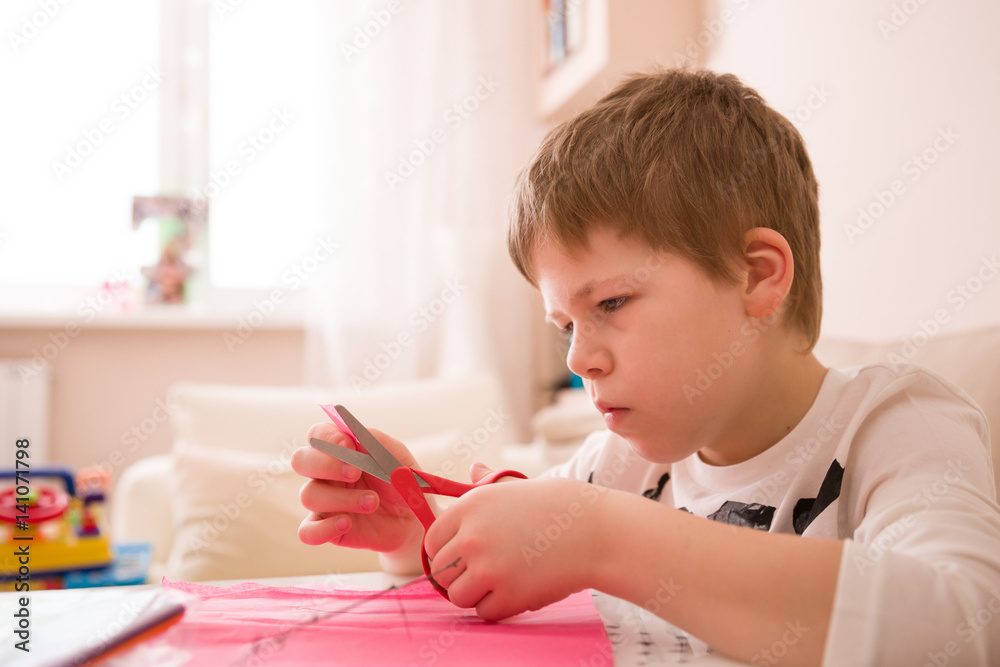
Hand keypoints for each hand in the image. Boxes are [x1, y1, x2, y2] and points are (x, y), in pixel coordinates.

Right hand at [292, 422, 428, 557]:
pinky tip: (347, 524)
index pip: (318, 434)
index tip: (349, 445)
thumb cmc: (401, 482)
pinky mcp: (325, 528)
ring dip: (341, 498)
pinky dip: (324, 528)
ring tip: (372, 502)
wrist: (412, 518)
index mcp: (340, 450)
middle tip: (355, 472)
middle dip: (325, 464)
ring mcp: (323, 502)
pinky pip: (307, 531)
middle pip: (301, 460)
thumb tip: (356, 435)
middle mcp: (324, 474)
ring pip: (308, 495)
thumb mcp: (399, 459)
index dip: (328, 437)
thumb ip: (379, 443)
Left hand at [424, 467, 606, 620]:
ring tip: (501, 581)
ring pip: (457, 595)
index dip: (445, 552)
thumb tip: (473, 469)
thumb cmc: (562, 505)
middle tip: (485, 571)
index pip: (432, 541)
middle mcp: (472, 536)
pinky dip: (497, 607)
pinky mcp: (508, 596)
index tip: (460, 556)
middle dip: (459, 575)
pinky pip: (484, 612)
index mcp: (470, 506)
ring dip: (476, 593)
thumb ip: (488, 483)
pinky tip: (517, 590)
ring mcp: (488, 568)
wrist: (598, 532)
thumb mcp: (519, 486)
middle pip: (440, 571)